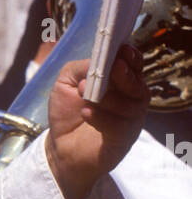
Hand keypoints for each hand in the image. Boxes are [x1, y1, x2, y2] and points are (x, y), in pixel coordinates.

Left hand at [45, 44, 148, 198]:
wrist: (60, 147)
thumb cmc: (67, 112)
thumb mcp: (67, 82)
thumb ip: (81, 67)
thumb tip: (97, 62)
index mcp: (121, 82)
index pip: (134, 66)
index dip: (131, 57)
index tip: (122, 50)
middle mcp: (131, 100)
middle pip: (137, 84)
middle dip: (124, 75)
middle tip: (112, 68)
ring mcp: (130, 121)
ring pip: (130, 106)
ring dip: (107, 98)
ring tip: (84, 95)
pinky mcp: (122, 141)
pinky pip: (119, 127)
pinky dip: (102, 118)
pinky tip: (86, 112)